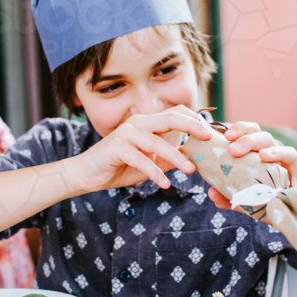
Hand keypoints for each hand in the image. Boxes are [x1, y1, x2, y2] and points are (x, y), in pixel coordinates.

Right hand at [71, 106, 211, 194]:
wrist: (86, 173)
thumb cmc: (118, 166)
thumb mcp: (149, 163)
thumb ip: (168, 158)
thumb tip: (192, 159)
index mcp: (147, 123)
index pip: (175, 113)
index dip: (194, 119)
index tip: (210, 132)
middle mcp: (137, 123)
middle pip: (170, 118)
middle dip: (192, 126)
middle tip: (208, 138)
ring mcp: (125, 134)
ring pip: (156, 142)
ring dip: (175, 157)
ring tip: (190, 170)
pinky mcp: (116, 147)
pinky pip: (140, 159)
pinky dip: (154, 172)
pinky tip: (165, 183)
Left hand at [207, 122, 296, 208]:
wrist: (295, 214)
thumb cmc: (268, 202)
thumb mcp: (245, 201)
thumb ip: (228, 197)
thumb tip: (212, 193)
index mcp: (252, 155)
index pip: (244, 133)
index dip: (234, 130)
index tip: (223, 137)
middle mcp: (266, 152)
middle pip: (255, 132)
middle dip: (242, 136)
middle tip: (231, 149)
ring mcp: (281, 158)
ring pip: (268, 139)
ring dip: (255, 142)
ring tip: (244, 152)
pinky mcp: (296, 167)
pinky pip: (290, 153)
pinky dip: (277, 153)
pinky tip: (265, 157)